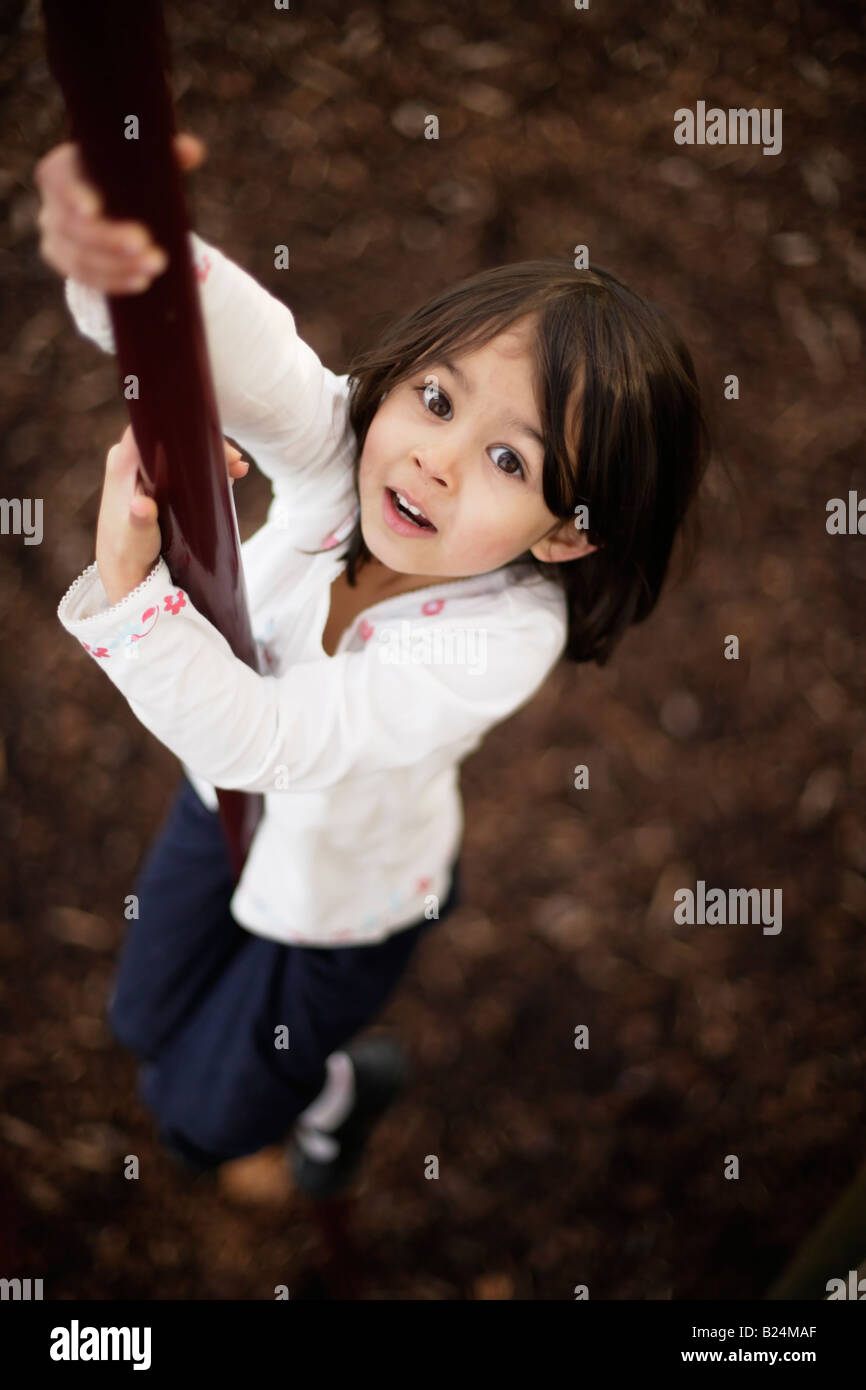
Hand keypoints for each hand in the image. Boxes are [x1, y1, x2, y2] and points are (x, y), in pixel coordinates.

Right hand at [34, 133, 205, 293]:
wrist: (118, 213)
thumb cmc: (131, 181)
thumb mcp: (146, 166)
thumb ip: (166, 155)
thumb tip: (192, 151)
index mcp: (66, 169)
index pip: (58, 178)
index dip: (71, 194)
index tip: (93, 209)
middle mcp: (54, 203)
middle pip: (71, 225)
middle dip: (108, 238)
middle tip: (144, 244)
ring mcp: (56, 236)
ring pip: (79, 256)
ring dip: (118, 265)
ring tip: (154, 266)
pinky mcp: (66, 262)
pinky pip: (85, 278)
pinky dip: (114, 281)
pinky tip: (140, 281)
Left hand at [96, 427, 247, 606]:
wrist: (125, 572)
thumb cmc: (128, 555)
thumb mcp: (136, 541)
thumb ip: (139, 522)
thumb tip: (142, 506)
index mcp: (122, 465)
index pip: (150, 428)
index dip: (182, 428)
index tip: (212, 440)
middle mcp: (130, 463)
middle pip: (170, 438)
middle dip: (204, 445)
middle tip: (236, 461)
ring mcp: (142, 474)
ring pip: (178, 453)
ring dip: (208, 457)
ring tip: (238, 469)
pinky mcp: (154, 486)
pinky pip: (181, 467)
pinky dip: (204, 469)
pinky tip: (226, 475)